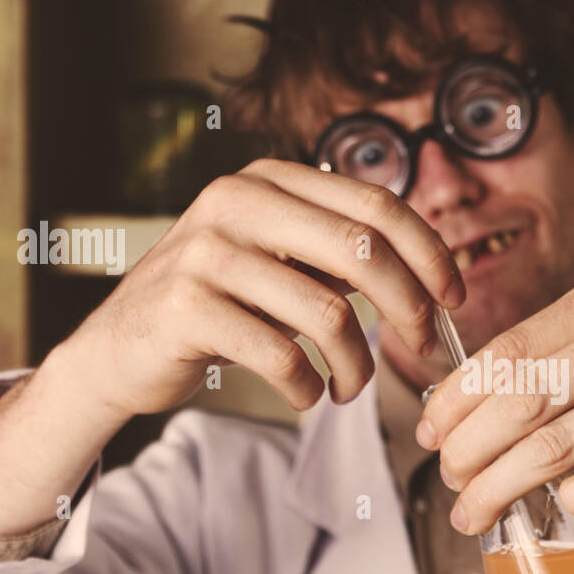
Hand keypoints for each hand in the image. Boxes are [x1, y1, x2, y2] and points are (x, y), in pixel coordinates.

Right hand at [62, 158, 464, 421]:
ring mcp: (206, 252)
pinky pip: (282, 355)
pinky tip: (308, 394)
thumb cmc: (217, 307)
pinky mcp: (185, 308)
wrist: (119, 350)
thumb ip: (337, 252)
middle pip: (363, 251)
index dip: (429, 252)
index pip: (375, 205)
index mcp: (269, 179)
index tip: (454, 298)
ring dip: (356, 364)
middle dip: (409, 307)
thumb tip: (430, 273)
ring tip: (349, 387)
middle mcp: (235, 201)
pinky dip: (309, 386)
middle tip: (422, 347)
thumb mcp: (278, 261)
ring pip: (328, 313)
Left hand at [418, 269, 573, 533]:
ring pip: (554, 445)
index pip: (509, 349)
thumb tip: (486, 392)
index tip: (430, 427)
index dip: (458, 396)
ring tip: (473, 509)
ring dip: (500, 485)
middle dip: (468, 448)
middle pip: (520, 399)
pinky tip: (555, 505)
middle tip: (448, 477)